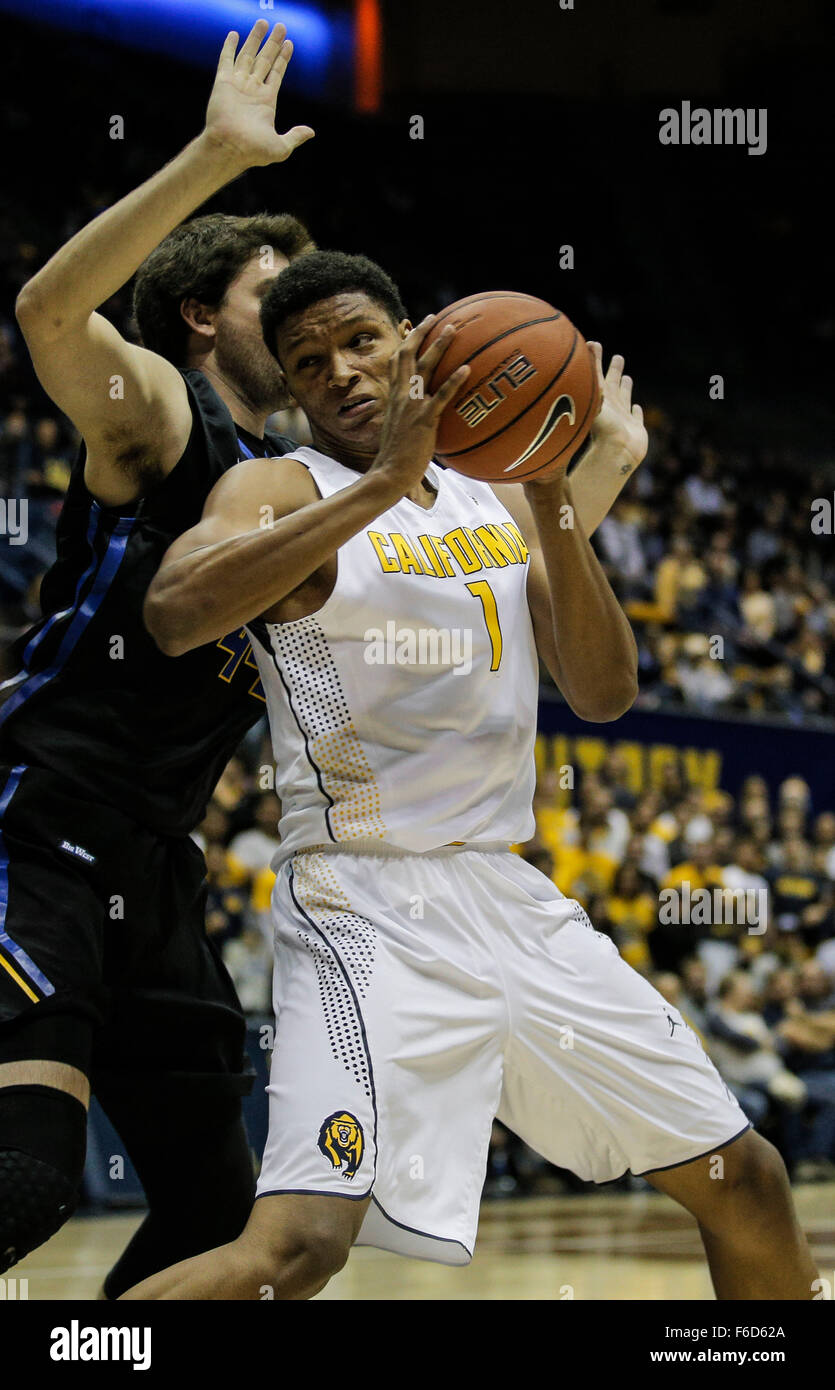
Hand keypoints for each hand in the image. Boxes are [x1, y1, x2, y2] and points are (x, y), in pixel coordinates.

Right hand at [202, 20, 314, 169]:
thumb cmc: (254, 151)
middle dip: (273, 43)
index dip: (283, 59)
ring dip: (256, 39)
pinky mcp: (223, 83)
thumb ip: (295, 137)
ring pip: (249, 55)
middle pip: (265, 60)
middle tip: (281, 27)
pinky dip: (230, 47)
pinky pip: (226, 60)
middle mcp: (252, 90)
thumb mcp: (281, 147)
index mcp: (266, 102)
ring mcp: (238, 85)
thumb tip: (311, 132)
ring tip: (264, 22)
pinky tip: (234, 35)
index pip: (276, 74)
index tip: (289, 44)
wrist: (230, 148)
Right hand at [369, 318, 469, 492]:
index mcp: (395, 396)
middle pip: (407, 354)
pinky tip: (467, 368)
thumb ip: (410, 414)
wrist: (390, 473)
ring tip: (452, 329)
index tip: (417, 326)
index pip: (397, 360)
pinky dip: (454, 381)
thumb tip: (424, 409)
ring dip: (438, 346)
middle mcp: (401, 395)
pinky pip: (441, 396)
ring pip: (424, 367)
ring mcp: (412, 406)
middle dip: (421, 332)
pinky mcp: (424, 420)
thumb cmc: (397, 456)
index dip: (407, 340)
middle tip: (435, 317)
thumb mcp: (400, 428)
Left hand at [587, 343, 647, 467]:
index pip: (596, 373)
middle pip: (612, 383)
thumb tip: (578, 357)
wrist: (615, 456)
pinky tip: (636, 408)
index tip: (593, 344)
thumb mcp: (593, 402)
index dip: (595, 359)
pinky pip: (636, 417)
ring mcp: (622, 418)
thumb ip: (588, 382)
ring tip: (626, 377)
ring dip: (625, 388)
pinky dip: (636, 412)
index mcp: (600, 398)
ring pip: (624, 398)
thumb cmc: (603, 431)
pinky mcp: (634, 429)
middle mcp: (611, 407)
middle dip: (614, 369)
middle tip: (617, 356)